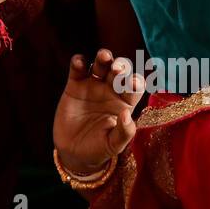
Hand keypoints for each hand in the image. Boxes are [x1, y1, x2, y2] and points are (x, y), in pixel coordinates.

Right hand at [53, 49, 144, 174]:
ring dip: (103, 57)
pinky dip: (78, 62)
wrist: (74, 152)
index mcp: (125, 103)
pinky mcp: (74, 86)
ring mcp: (92, 86)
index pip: (135, 86)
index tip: (133, 83)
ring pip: (100, 65)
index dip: (136, 81)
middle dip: (121, 66)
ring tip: (103, 56)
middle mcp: (111, 90)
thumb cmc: (99, 149)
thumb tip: (127, 115)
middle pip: (119, 71)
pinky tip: (78, 62)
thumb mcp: (113, 145)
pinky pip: (77, 69)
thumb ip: (124, 133)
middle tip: (117, 69)